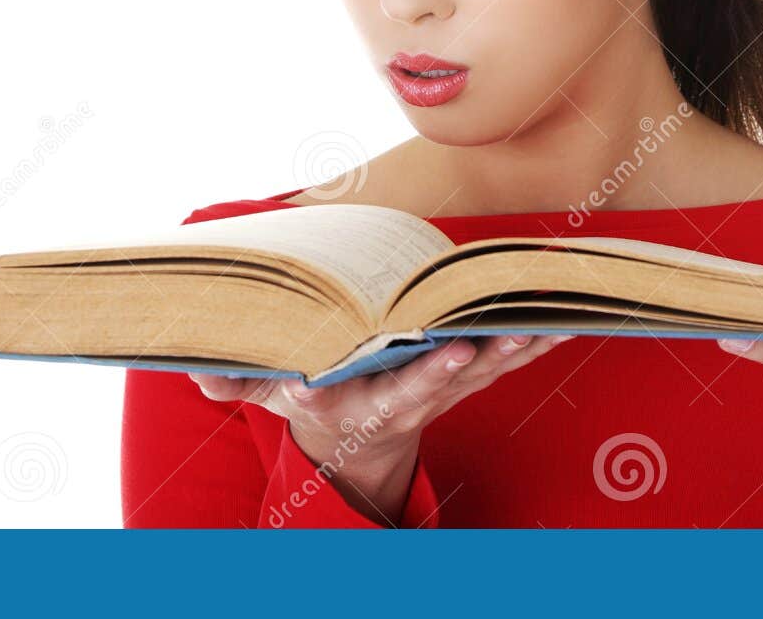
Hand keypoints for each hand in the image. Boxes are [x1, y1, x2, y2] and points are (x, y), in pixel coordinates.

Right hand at [189, 333, 569, 521]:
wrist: (363, 443)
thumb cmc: (318, 396)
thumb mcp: (271, 392)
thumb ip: (241, 382)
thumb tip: (198, 374)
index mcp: (346, 405)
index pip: (329, 401)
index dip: (323, 396)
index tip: (311, 387)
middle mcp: (396, 403)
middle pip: (418, 391)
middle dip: (439, 374)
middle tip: (460, 354)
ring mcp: (439, 393)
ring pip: (475, 376)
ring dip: (506, 353)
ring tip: (535, 326)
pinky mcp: (469, 378)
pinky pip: (506, 362)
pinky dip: (534, 343)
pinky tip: (563, 320)